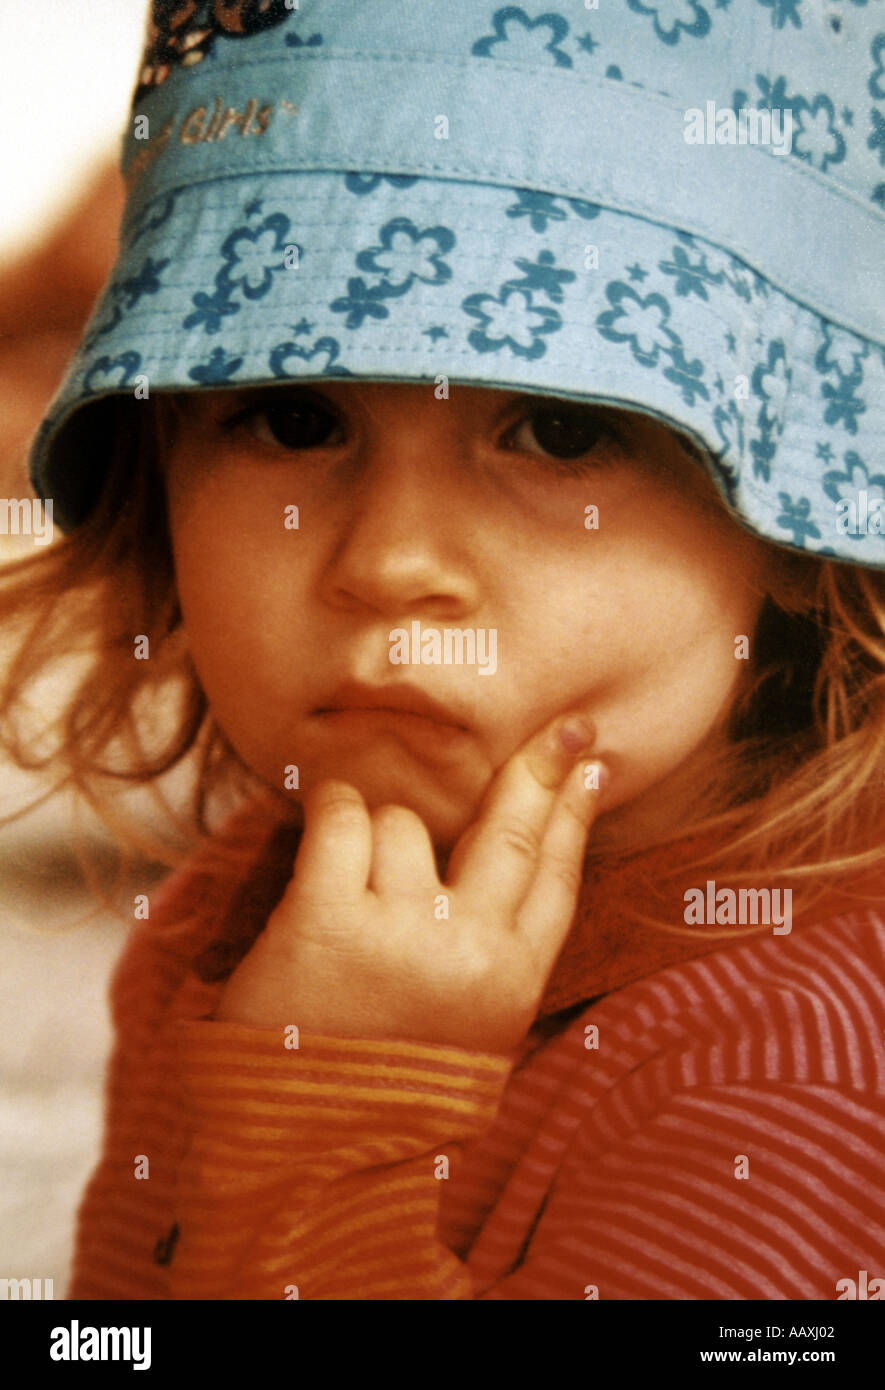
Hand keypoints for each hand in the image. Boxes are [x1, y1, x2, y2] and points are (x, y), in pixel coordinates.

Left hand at [213, 708, 606, 1054]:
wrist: (299, 1155)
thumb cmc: (382, 1084)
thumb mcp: (471, 1032)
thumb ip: (494, 954)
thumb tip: (512, 860)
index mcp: (510, 986)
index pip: (557, 877)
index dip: (575, 814)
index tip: (590, 764)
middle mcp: (467, 954)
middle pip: (510, 833)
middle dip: (539, 771)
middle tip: (562, 727)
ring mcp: (401, 934)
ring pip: (403, 822)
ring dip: (375, 836)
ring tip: (350, 889)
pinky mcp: (327, 920)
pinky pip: (342, 818)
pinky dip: (332, 809)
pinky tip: (326, 820)